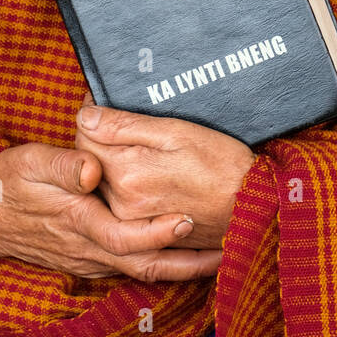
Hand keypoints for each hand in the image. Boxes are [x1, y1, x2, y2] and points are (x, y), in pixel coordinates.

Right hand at [0, 148, 222, 281]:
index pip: (127, 238)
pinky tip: (180, 255)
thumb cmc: (5, 181)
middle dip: (189, 264)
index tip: (190, 220)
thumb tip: (93, 170)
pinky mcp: (86, 260)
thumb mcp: (29, 161)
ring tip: (219, 255)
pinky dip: (158, 265)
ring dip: (180, 268)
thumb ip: (63, 165)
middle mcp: (86, 249)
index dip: (160, 233)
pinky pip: (128, 268)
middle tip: (229, 250)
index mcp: (77, 223)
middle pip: (146, 266)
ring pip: (140, 271)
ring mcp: (86, 260)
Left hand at [74, 99, 255, 247]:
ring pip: (103, 184)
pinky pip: (119, 205)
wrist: (252, 210)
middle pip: (90, 163)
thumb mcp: (176, 132)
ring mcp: (132, 222)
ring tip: (139, 149)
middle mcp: (121, 202)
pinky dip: (123, 187)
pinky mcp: (144, 234)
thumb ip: (125, 125)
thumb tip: (85, 115)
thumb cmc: (222, 166)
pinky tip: (146, 175)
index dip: (92, 116)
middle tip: (126, 123)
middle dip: (100, 140)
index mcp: (126, 172)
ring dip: (111, 164)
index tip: (105, 102)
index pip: (83, 139)